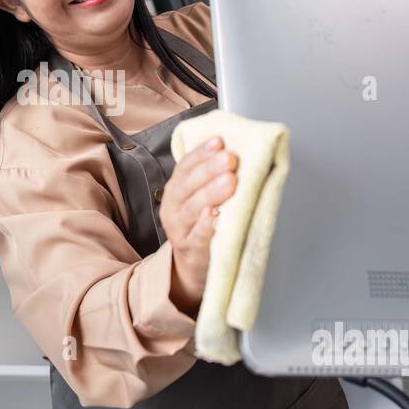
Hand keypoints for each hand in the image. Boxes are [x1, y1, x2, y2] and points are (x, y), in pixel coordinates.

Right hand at [160, 136, 238, 313]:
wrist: (192, 266)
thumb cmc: (200, 225)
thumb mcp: (199, 199)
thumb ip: (210, 178)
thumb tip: (236, 151)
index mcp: (175, 191)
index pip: (185, 167)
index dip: (200, 153)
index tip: (219, 141)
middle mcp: (173, 208)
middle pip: (188, 186)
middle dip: (209, 170)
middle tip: (230, 159)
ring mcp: (180, 230)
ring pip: (193, 209)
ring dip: (211, 193)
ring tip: (229, 181)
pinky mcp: (192, 251)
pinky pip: (199, 236)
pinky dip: (206, 226)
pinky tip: (215, 215)